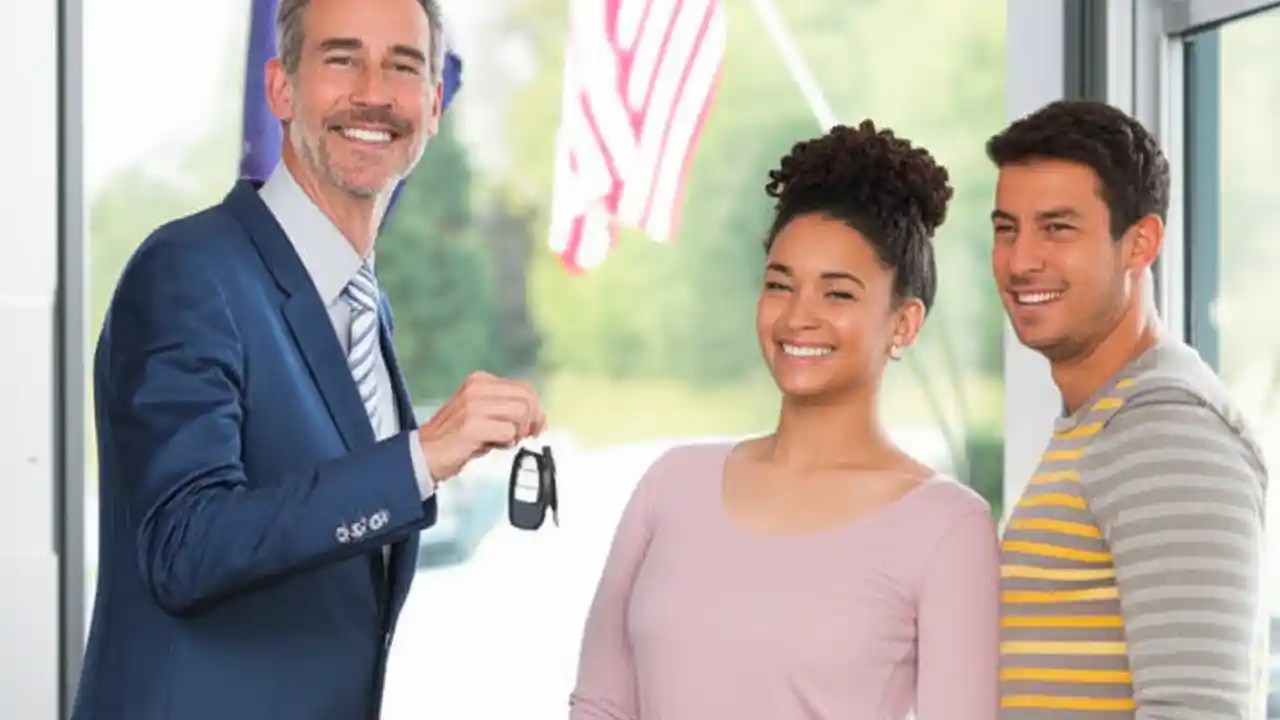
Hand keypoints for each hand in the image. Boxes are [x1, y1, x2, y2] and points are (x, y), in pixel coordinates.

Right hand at [417, 371, 546, 481]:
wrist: (423, 454)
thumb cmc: (454, 438)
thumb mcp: (480, 414)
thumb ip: (505, 408)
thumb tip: (537, 416)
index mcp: (479, 381)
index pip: (524, 388)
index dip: (536, 409)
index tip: (536, 426)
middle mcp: (476, 388)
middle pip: (526, 398)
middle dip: (532, 420)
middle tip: (526, 436)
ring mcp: (473, 406)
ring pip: (521, 413)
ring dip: (518, 432)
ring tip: (503, 441)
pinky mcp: (471, 426)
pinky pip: (507, 432)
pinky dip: (506, 443)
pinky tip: (492, 446)